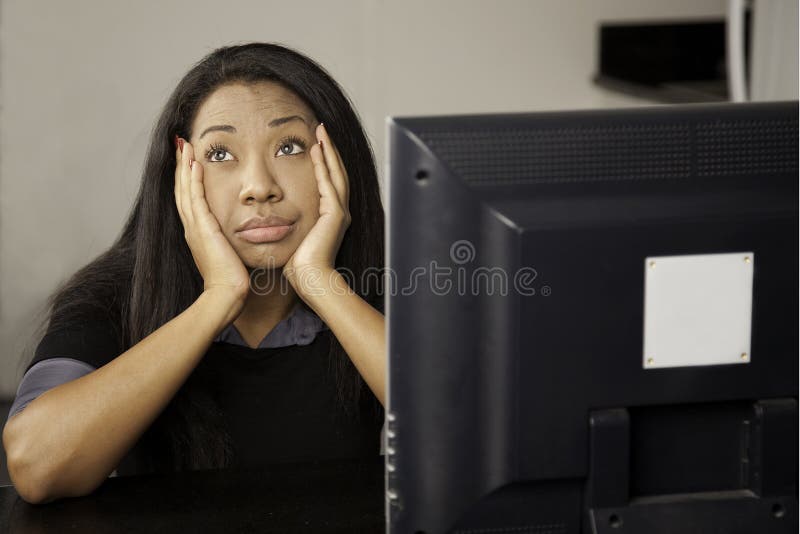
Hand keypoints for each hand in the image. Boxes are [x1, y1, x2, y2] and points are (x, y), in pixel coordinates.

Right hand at [174, 137, 249, 304]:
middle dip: (181, 166)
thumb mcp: (228, 254)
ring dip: (184, 166)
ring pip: (185, 190)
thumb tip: (236, 236)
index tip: (188, 159)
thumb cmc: (232, 280)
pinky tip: (195, 164)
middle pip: (182, 189)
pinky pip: (196, 199)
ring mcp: (195, 228)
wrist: (227, 295)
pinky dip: (194, 181)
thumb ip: (228, 242)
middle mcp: (192, 228)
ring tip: (185, 146)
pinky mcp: (203, 229)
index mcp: (197, 232)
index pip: (189, 198)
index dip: (186, 178)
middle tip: (180, 144)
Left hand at [282, 123, 350, 292]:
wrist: (310, 280)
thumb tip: (273, 220)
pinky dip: (324, 165)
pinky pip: (329, 183)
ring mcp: (340, 212)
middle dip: (329, 150)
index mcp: (330, 216)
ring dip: (328, 151)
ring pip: (336, 173)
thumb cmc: (299, 267)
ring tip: (321, 132)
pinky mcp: (336, 214)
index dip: (323, 161)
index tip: (313, 144)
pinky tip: (316, 149)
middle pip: (336, 172)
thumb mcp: (294, 238)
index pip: (328, 181)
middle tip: (321, 129)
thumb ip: (291, 225)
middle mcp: (339, 212)